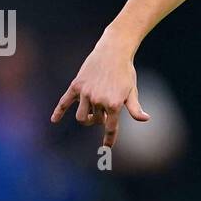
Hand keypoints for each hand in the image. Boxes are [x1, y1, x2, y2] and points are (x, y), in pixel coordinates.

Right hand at [51, 32, 148, 148]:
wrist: (113, 51)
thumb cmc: (125, 72)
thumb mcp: (132, 91)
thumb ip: (135, 108)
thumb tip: (145, 119)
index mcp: (113, 104)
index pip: (110, 128)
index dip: (109, 139)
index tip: (106, 149)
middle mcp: (98, 100)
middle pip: (94, 121)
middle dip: (99, 121)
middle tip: (104, 113)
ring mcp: (85, 93)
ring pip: (80, 116)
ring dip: (85, 119)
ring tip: (90, 115)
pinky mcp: (76, 85)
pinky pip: (65, 101)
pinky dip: (59, 111)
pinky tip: (54, 120)